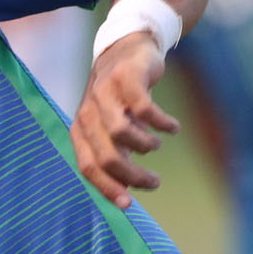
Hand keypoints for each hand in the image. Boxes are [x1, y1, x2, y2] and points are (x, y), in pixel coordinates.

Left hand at [69, 32, 178, 209]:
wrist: (127, 48)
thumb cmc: (119, 98)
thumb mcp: (110, 126)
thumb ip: (113, 155)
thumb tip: (125, 196)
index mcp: (80, 129)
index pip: (88, 167)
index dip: (108, 188)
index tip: (129, 204)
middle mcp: (88, 112)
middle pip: (107, 156)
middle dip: (133, 176)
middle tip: (154, 182)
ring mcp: (106, 93)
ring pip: (123, 134)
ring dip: (146, 147)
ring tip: (156, 146)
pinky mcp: (127, 78)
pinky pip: (146, 110)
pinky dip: (162, 124)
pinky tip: (172, 127)